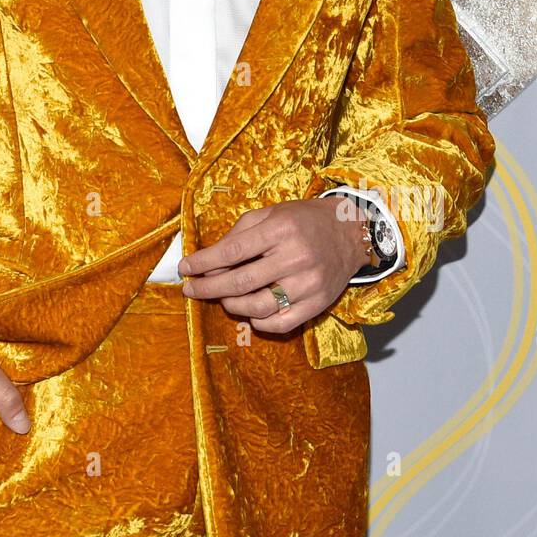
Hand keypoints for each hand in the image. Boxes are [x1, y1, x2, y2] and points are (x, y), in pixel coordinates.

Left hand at [177, 197, 372, 332]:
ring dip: (231, 305)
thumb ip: (240, 232)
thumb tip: (211, 257)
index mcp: (280, 230)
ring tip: (221, 298)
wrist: (350, 233)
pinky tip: (248, 313)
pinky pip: (281, 323)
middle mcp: (294, 257)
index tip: (185, 268)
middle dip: (208, 288)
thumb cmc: (304, 220)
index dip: (203, 262)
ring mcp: (307, 284)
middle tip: (190, 289)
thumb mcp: (271, 213)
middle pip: (240, 281)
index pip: (232, 251)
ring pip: (258, 307)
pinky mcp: (317, 304)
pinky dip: (259, 323)